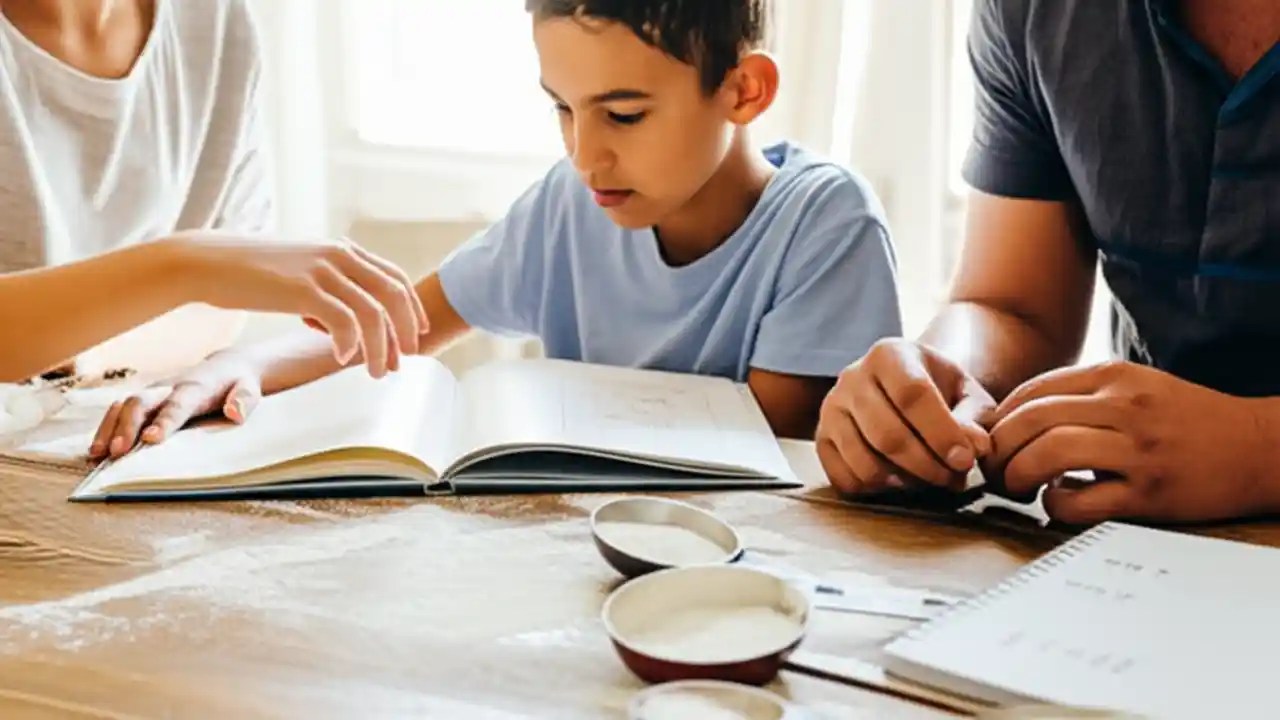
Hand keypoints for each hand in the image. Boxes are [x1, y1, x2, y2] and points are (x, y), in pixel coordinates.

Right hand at [89, 350, 263, 460]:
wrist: (226, 366)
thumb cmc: (238, 383)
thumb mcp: (249, 389)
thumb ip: (244, 400)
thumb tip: (235, 413)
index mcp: (195, 387)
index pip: (178, 404)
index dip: (165, 421)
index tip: (152, 439)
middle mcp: (168, 387)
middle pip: (140, 402)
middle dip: (126, 427)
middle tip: (118, 452)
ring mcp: (152, 392)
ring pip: (122, 406)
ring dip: (108, 430)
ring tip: (97, 456)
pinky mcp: (144, 399)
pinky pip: (117, 412)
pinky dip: (105, 431)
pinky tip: (96, 453)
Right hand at [165, 231, 427, 377]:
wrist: (207, 262)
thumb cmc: (251, 274)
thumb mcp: (299, 274)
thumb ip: (326, 290)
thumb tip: (340, 322)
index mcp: (342, 250)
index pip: (394, 277)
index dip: (412, 307)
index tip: (418, 335)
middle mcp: (339, 255)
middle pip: (394, 294)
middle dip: (404, 331)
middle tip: (405, 362)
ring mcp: (322, 270)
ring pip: (373, 312)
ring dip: (382, 347)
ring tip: (377, 372)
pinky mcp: (302, 288)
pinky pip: (343, 319)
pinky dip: (350, 342)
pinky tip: (344, 358)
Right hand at [816, 339, 994, 495]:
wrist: (903, 388)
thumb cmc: (940, 391)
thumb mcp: (967, 394)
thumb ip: (974, 418)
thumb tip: (974, 447)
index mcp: (890, 354)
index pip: (912, 394)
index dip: (941, 433)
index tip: (964, 460)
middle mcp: (852, 377)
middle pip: (887, 433)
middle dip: (926, 465)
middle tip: (952, 478)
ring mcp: (831, 408)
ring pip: (864, 460)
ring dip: (903, 482)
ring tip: (929, 480)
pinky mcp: (821, 438)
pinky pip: (845, 477)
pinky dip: (876, 490)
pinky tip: (898, 481)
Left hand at [985, 361, 1279, 524]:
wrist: (1260, 447)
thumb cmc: (1189, 420)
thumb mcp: (1138, 386)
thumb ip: (1085, 394)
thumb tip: (1021, 416)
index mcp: (1116, 376)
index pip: (1033, 391)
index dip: (1001, 419)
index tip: (995, 439)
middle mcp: (1123, 406)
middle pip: (1031, 420)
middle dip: (999, 448)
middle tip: (994, 469)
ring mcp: (1137, 450)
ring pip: (1049, 453)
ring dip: (1017, 474)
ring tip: (1016, 486)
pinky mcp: (1148, 493)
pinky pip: (1081, 500)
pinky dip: (1055, 504)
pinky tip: (1056, 502)